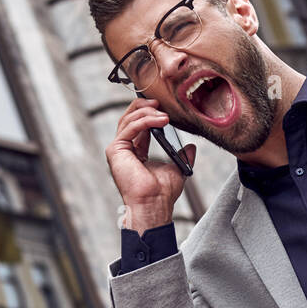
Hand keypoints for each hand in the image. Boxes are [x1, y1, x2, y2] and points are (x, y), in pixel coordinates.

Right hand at [105, 96, 195, 227]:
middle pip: (129, 117)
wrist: (154, 205)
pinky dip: (145, 120)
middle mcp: (124, 150)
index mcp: (135, 152)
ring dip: (147, 112)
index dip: (150, 113)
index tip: (165, 109)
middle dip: (144, 106)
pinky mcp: (115, 150)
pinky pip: (130, 127)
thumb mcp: (176, 168)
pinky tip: (160, 120)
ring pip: (128, 119)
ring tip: (164, 114)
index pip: (139, 125)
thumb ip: (182, 155)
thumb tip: (190, 147)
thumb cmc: (162, 194)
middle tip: (160, 102)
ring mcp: (118, 150)